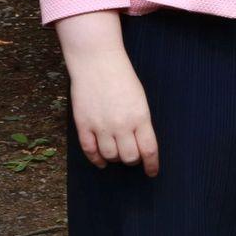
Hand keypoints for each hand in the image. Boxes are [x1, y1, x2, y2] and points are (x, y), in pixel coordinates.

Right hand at [55, 12, 158, 175]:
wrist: (98, 63)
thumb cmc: (123, 78)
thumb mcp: (140, 100)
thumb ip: (141, 122)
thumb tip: (141, 143)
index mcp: (140, 117)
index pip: (149, 150)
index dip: (151, 165)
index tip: (152, 172)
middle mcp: (121, 125)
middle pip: (129, 157)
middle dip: (133, 161)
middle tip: (133, 157)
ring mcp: (100, 126)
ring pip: (110, 156)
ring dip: (116, 159)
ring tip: (118, 155)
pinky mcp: (83, 124)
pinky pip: (89, 150)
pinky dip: (96, 160)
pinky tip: (101, 161)